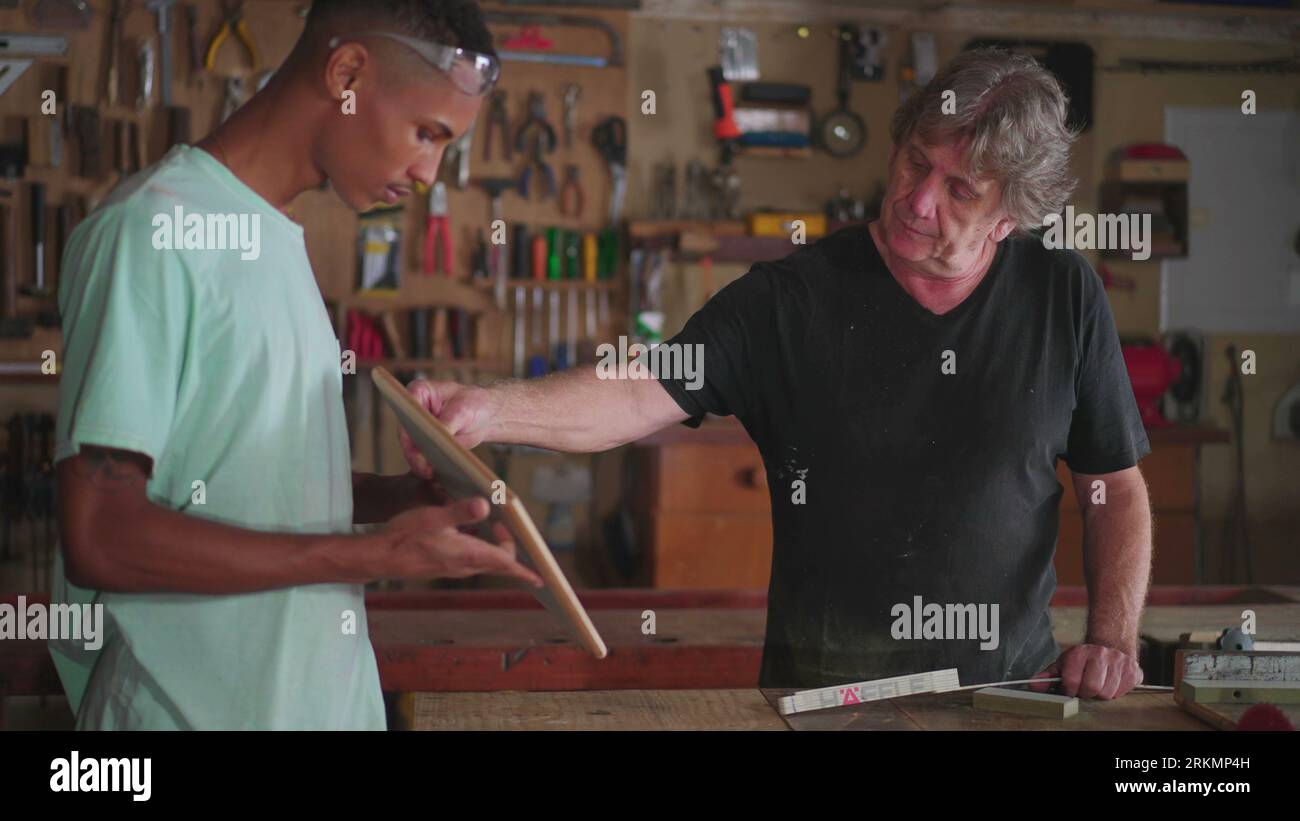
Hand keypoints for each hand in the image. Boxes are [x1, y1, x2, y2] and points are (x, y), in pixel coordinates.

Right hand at [372, 497, 542, 586]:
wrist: (379, 557)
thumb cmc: (404, 537)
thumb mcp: (433, 517)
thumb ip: (460, 511)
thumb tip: (486, 505)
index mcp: (468, 554)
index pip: (505, 564)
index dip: (526, 571)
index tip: (544, 579)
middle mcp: (465, 565)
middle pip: (499, 561)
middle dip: (508, 545)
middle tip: (502, 523)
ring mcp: (455, 568)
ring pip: (485, 560)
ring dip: (493, 547)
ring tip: (492, 524)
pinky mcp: (445, 565)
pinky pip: (471, 558)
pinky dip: (478, 546)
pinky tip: (467, 530)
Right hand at [399, 379, 497, 478]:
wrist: (487, 415)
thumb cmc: (475, 403)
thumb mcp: (462, 411)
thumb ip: (446, 424)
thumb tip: (434, 440)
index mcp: (418, 392)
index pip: (407, 412)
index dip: (409, 429)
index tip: (415, 446)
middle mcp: (414, 410)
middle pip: (407, 434)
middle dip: (414, 452)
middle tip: (424, 469)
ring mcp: (418, 428)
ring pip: (412, 448)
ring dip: (420, 462)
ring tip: (430, 474)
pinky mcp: (425, 444)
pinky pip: (422, 456)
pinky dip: (427, 465)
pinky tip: (435, 475)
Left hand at [1032, 643, 1143, 699]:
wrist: (1110, 644)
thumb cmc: (1083, 659)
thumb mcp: (1064, 663)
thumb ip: (1049, 676)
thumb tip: (1033, 686)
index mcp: (1080, 652)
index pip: (1072, 681)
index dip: (1069, 689)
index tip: (1071, 688)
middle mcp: (1101, 654)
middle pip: (1092, 688)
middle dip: (1086, 693)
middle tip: (1085, 688)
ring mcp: (1119, 661)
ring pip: (1108, 693)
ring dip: (1101, 694)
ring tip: (1098, 684)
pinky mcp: (1134, 670)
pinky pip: (1123, 692)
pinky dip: (1116, 692)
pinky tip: (1111, 683)